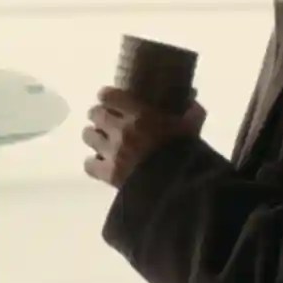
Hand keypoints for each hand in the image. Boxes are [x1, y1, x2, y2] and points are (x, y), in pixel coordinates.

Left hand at [82, 86, 206, 187]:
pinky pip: (89, 164)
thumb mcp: (192, 128)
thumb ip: (192, 113)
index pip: (109, 96)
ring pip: (89, 136)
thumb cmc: (186, 152)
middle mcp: (121, 129)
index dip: (107, 97)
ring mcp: (112, 151)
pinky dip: (92, 163)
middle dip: (98, 115)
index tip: (109, 100)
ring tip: (101, 141)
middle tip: (105, 121)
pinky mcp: (108, 173)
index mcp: (139, 114)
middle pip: (95, 114)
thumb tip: (193, 103)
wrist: (178, 186)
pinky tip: (100, 164)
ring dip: (94, 136)